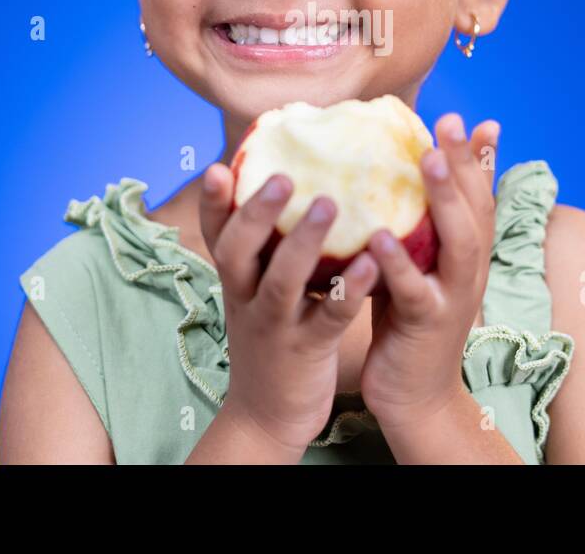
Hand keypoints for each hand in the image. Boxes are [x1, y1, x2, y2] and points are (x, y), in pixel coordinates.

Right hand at [198, 163, 380, 456]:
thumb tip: (296, 186)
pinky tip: (370, 263)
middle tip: (284, 176)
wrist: (268, 417)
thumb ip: (269, 251)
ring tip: (329, 205)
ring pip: (282, 281)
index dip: (214, 203)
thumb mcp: (257, 294)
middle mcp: (247, 298)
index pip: (216, 234)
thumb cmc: (273, 339)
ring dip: (303, 242)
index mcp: (236, 280)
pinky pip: (329, 317)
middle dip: (257, 212)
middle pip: (237, 251)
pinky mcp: (306, 351)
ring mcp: (275, 326)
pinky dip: (349, 290)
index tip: (218, 167)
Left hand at [359, 113, 500, 431]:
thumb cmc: (407, 320)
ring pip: (460, 242)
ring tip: (428, 160)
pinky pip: (415, 290)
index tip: (480, 119)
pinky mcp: (426, 325)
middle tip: (451, 120)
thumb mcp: (416, 265)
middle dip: (467, 162)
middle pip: (477, 208)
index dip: (481, 159)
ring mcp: (453, 297)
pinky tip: (378, 236)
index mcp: (467, 253)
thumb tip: (392, 176)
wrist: (415, 396)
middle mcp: (470, 270)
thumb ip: (414, 226)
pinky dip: (398, 262)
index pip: (480, 197)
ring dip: (445, 199)